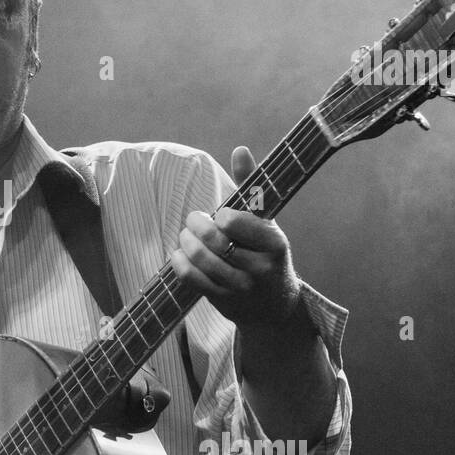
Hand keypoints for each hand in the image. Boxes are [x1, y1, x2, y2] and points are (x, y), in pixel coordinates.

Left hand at [171, 146, 300, 329]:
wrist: (274, 304)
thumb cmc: (264, 251)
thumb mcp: (266, 220)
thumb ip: (251, 186)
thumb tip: (239, 149)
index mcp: (274, 242)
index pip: (235, 222)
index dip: (220, 216)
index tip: (220, 215)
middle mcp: (260, 267)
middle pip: (214, 241)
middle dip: (196, 225)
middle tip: (193, 220)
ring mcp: (241, 287)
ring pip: (201, 260)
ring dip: (186, 242)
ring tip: (186, 236)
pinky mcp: (223, 301)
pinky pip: (192, 278)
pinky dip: (179, 262)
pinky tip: (180, 254)